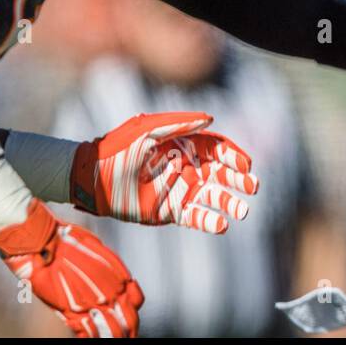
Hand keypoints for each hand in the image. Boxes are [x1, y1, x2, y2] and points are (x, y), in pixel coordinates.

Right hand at [0, 199, 144, 337]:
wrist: (44, 242)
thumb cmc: (67, 241)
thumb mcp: (96, 249)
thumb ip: (107, 268)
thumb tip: (117, 279)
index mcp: (118, 276)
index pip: (137, 300)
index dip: (134, 309)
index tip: (130, 313)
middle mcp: (110, 292)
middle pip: (129, 320)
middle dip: (129, 330)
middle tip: (129, 337)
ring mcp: (92, 303)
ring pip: (112, 331)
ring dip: (113, 337)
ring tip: (113, 340)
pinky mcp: (72, 312)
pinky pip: (88, 333)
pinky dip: (91, 338)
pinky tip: (90, 338)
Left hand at [70, 111, 257, 234]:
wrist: (92, 178)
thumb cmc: (119, 148)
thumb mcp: (148, 129)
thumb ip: (179, 123)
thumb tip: (211, 119)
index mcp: (184, 146)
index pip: (217, 149)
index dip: (233, 156)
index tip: (245, 164)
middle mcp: (187, 168)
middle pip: (221, 173)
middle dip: (239, 180)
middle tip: (253, 187)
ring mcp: (180, 190)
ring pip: (213, 197)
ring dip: (230, 203)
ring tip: (243, 210)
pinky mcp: (170, 211)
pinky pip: (196, 217)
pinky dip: (210, 221)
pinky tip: (222, 225)